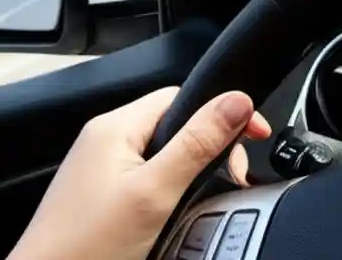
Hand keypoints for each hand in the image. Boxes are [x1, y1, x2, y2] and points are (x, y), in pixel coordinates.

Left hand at [9, 87, 271, 259]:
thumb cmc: (86, 245)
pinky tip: (180, 208)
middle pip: (178, 124)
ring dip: (196, 169)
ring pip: (166, 152)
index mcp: (115, 127)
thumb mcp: (155, 191)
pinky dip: (174, 187)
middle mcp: (106, 140)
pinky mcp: (105, 193)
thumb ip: (197, 143)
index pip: (183, 97)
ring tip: (206, 198)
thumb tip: (236, 100)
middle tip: (233, 177)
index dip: (223, 112)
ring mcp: (103, 168)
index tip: (255, 133)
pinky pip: (151, 175)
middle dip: (213, 147)